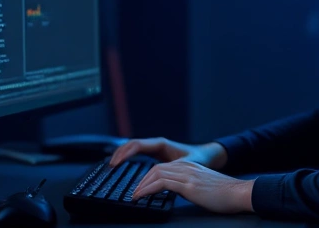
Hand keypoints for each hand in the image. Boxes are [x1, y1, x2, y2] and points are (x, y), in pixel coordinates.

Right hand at [108, 137, 226, 168]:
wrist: (207, 157)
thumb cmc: (199, 159)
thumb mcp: (186, 165)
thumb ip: (173, 168)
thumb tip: (159, 174)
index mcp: (162, 144)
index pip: (138, 145)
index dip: (125, 153)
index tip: (116, 163)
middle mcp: (157, 145)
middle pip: (132, 145)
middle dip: (120, 153)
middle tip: (110, 165)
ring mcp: (156, 149)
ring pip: (133, 148)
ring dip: (122, 154)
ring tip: (112, 165)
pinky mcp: (156, 156)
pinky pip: (138, 154)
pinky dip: (128, 158)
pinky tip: (122, 165)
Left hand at [132, 160, 253, 214]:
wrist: (239, 193)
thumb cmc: (225, 194)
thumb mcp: (203, 186)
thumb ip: (189, 185)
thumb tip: (177, 192)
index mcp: (190, 166)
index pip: (163, 167)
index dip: (149, 177)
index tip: (142, 188)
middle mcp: (187, 167)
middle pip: (156, 168)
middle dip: (142, 180)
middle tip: (134, 192)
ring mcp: (187, 174)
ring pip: (156, 173)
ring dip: (142, 185)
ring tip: (135, 196)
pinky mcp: (188, 184)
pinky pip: (162, 183)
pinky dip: (148, 189)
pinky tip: (142, 196)